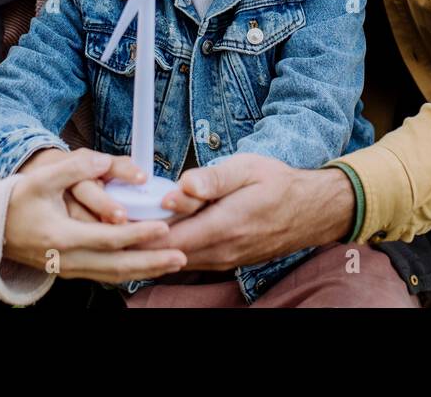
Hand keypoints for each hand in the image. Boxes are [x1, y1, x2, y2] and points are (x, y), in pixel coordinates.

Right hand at [3, 150, 187, 281]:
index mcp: (61, 237)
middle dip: (152, 262)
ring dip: (144, 270)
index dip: (138, 234)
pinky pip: (104, 275)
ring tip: (172, 264)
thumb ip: (74, 169)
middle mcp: (66, 259)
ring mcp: (67, 269)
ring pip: (113, 274)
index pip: (109, 239)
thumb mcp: (41, 179)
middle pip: (117, 265)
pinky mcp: (68, 271)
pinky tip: (145, 267)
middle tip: (181, 256)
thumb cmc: (13, 201)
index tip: (163, 228)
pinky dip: (128, 272)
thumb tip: (104, 162)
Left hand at [130, 154, 355, 269]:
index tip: (119, 214)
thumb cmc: (279, 184)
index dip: (139, 230)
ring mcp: (225, 260)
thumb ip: (213, 178)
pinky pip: (191, 259)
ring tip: (134, 220)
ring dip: (156, 243)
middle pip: (166, 252)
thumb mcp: (247, 168)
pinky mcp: (227, 261)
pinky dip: (173, 246)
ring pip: (177, 258)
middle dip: (141, 237)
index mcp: (223, 226)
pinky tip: (164, 228)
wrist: (313, 211)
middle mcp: (222, 251)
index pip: (167, 239)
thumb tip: (182, 187)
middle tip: (117, 215)